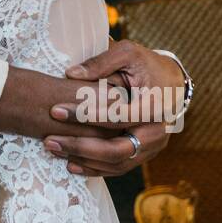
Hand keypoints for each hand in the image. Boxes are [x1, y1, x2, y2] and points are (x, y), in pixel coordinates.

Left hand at [42, 39, 185, 176]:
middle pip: (117, 150)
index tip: (55, 110)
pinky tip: (70, 164)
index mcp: (154, 107)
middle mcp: (157, 133)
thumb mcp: (127, 53)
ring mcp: (152, 148)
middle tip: (50, 140)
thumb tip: (71, 74)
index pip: (117, 117)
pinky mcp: (144, 154)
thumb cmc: (146, 64)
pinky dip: (94, 168)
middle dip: (80, 146)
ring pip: (116, 164)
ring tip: (54, 149)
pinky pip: (118, 168)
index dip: (85, 116)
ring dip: (83, 160)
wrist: (171, 83)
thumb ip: (101, 62)